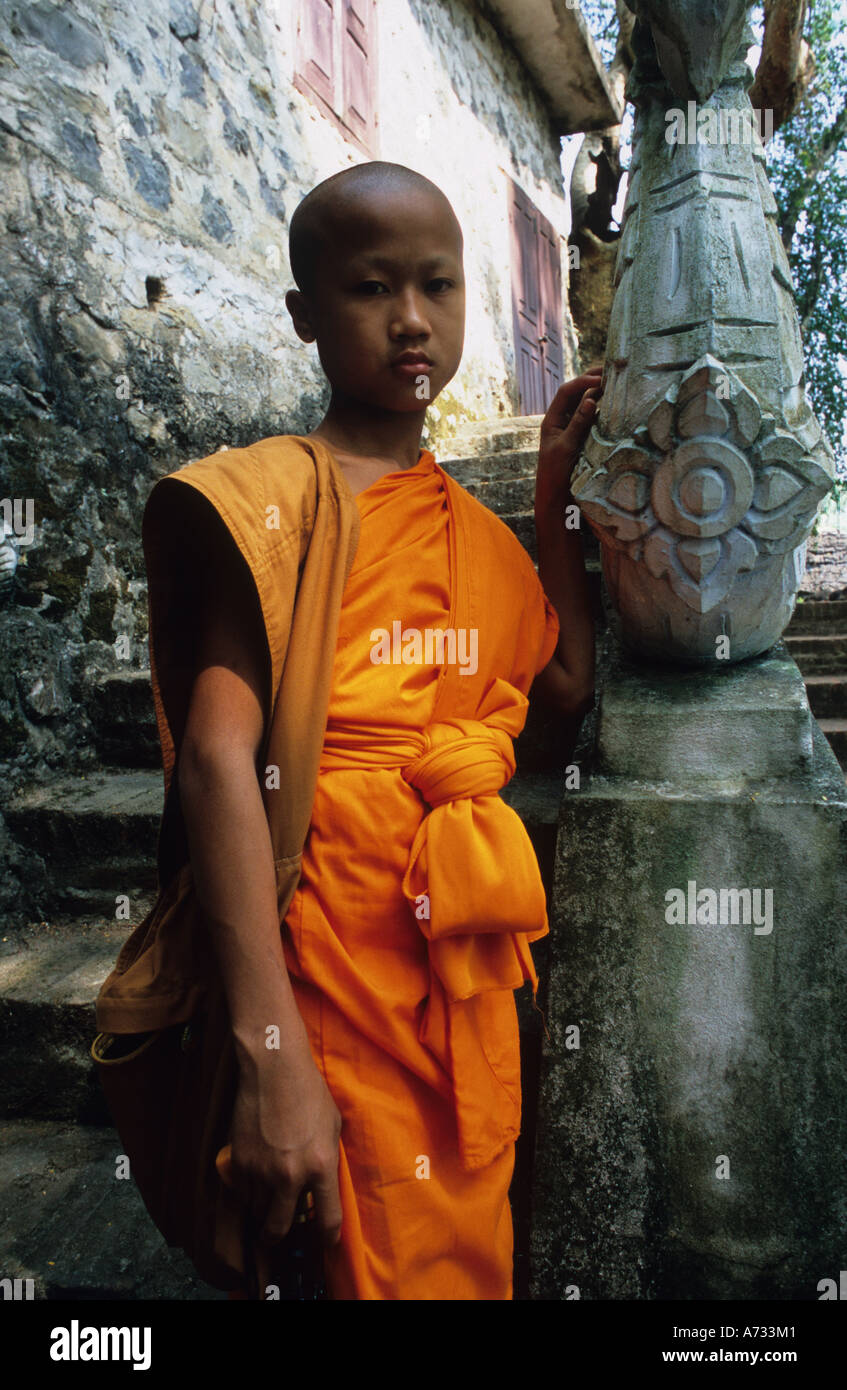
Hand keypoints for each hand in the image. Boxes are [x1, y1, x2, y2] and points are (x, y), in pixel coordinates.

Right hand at [220, 1039, 343, 1251]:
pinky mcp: (239, 1161)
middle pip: (279, 1228)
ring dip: (261, 1209)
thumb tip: (322, 1185)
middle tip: (278, 1232)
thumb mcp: (332, 1127)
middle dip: (278, 1236)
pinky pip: (241, 1191)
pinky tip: (254, 1176)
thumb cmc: (309, 1092)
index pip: (327, 1220)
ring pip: (257, 1210)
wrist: (273, 1069)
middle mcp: (290, 1175)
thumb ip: (327, 1160)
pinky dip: (247, 1190)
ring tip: (266, 1196)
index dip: (328, 1239)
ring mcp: (261, 1170)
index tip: (325, 1244)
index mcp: (321, 1167)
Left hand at [536, 365, 603, 507]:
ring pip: (587, 404)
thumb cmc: (555, 476)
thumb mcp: (566, 448)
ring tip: (618, 381)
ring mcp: (573, 430)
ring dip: (601, 392)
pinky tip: (617, 405)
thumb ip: (578, 424)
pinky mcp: (584, 439)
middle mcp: (562, 421)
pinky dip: (605, 409)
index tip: (602, 378)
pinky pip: (594, 419)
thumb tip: (591, 398)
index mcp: (552, 421)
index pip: (567, 392)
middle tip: (612, 369)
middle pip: (577, 393)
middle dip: (592, 379)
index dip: (584, 381)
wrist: (556, 501)